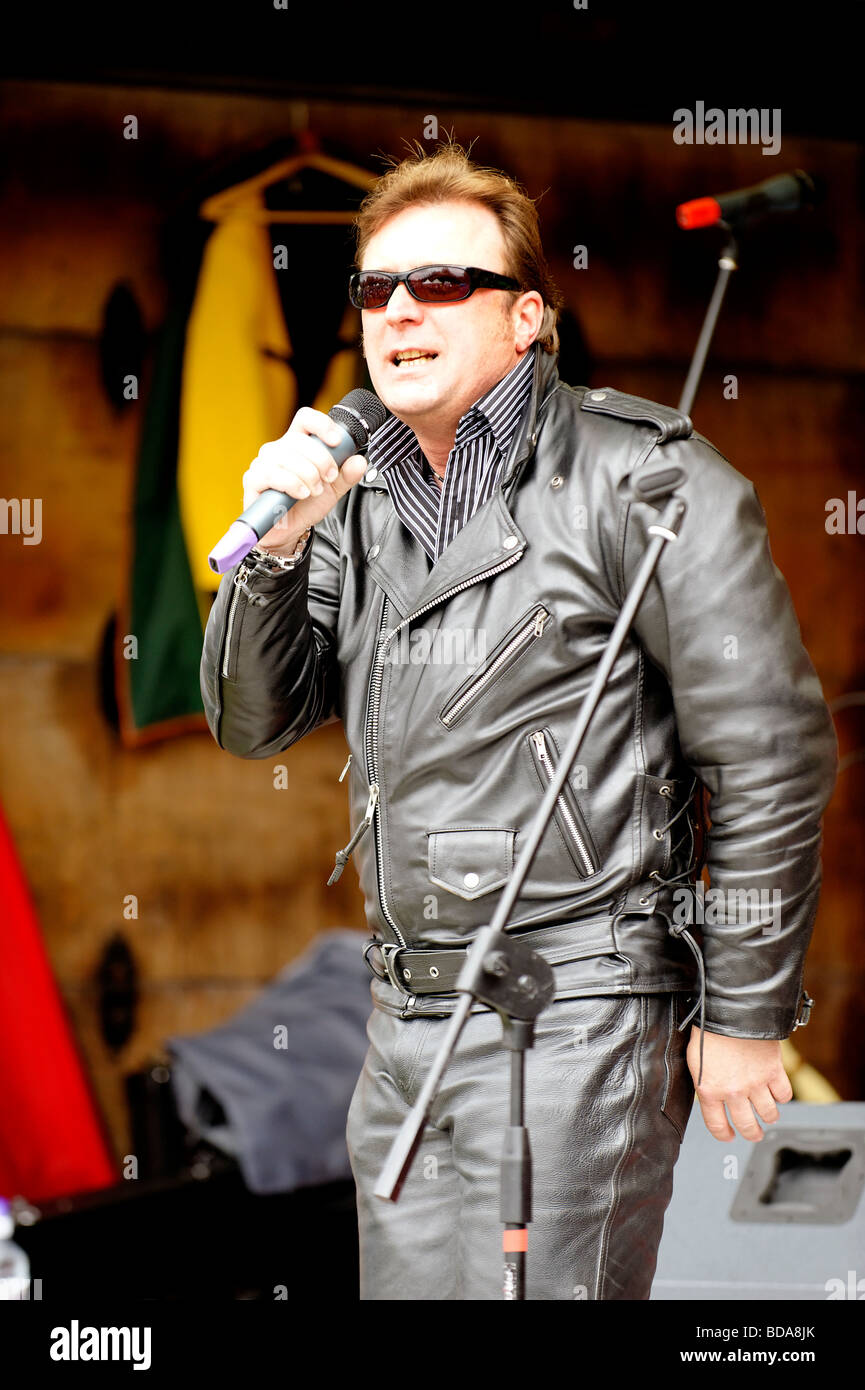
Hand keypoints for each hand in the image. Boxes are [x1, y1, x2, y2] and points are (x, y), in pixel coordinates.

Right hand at [242, 407, 367, 553]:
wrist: (289, 531)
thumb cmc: (305, 506)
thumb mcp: (333, 490)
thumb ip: (347, 475)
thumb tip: (359, 461)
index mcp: (298, 445)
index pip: (305, 419)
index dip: (322, 425)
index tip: (337, 441)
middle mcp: (278, 449)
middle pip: (299, 439)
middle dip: (321, 459)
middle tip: (329, 478)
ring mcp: (263, 463)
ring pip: (286, 456)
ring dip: (307, 474)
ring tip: (314, 491)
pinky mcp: (253, 480)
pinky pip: (271, 474)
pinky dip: (291, 484)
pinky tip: (301, 494)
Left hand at [687, 1027, 792, 1142]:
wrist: (729, 1010)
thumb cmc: (709, 1030)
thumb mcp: (694, 1060)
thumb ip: (704, 1083)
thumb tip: (709, 1097)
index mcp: (709, 1090)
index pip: (717, 1125)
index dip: (724, 1135)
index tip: (729, 1136)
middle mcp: (733, 1091)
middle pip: (747, 1126)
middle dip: (752, 1133)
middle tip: (754, 1134)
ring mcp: (755, 1083)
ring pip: (769, 1114)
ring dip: (769, 1117)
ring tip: (768, 1115)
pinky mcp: (773, 1071)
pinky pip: (784, 1095)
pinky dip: (782, 1096)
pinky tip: (777, 1093)